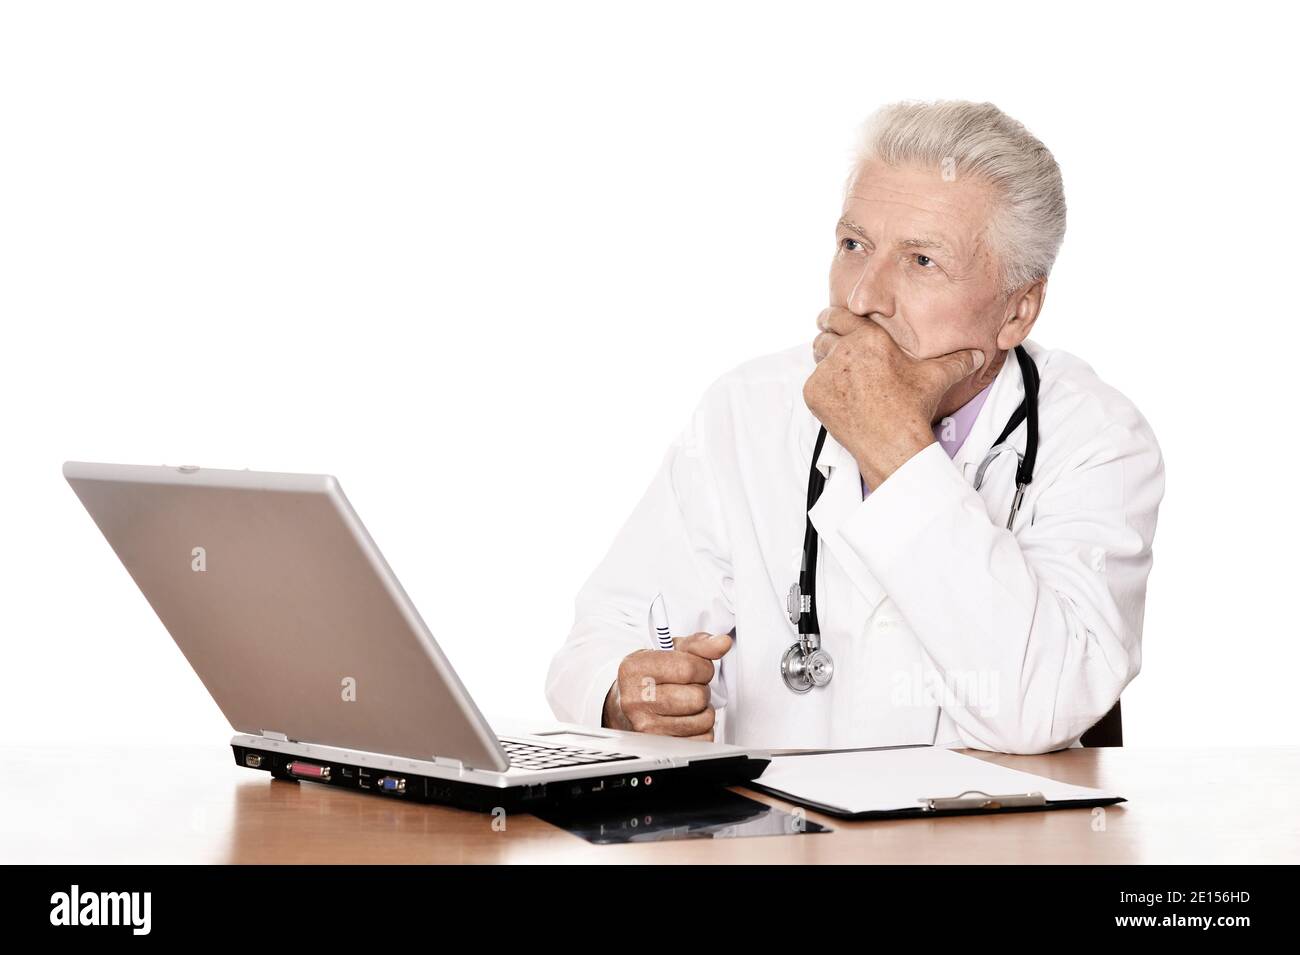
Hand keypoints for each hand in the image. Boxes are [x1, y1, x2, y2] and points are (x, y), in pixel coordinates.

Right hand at [602, 632, 732, 739]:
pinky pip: (702, 739)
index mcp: (636, 669)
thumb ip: (698, 645)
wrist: (623, 706)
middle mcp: (636, 699)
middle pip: (698, 697)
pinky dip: (702, 730)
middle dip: (702, 690)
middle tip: (689, 688)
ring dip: (703, 711)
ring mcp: (646, 727)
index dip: (703, 668)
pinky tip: (685, 721)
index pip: (688, 668)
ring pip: (704, 720)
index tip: (697, 668)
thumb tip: (723, 642)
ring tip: (686, 704)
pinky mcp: (659, 747)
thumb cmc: (649, 677)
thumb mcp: (668, 652)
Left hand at [804, 308, 983, 488]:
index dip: (831, 317)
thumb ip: (957, 360)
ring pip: (817, 361)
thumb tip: (977, 355)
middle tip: (834, 351)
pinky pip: (813, 385)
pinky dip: (823, 391)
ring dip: (825, 365)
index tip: (828, 320)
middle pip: (824, 337)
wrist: (893, 442)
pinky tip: (842, 400)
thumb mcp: (937, 377)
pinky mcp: (814, 393)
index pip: (839, 315)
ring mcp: (826, 373)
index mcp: (869, 337)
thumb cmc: (913, 408)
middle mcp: (844, 350)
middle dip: (827, 341)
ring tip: (842, 379)